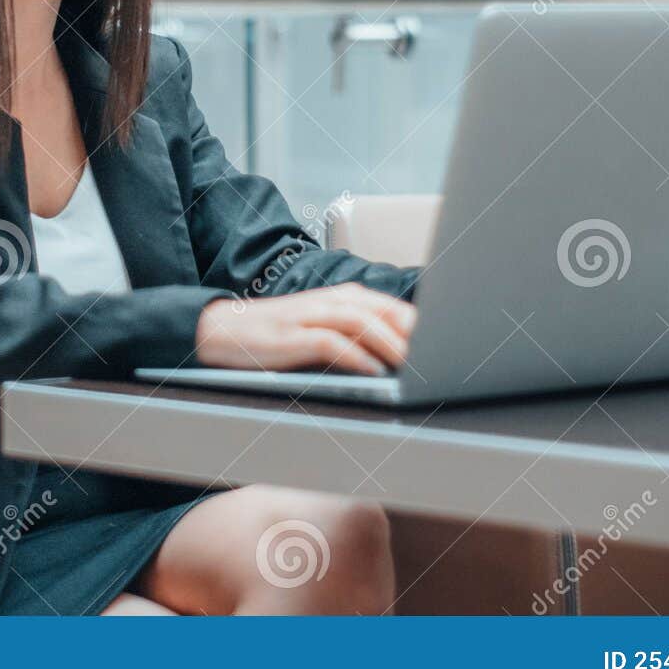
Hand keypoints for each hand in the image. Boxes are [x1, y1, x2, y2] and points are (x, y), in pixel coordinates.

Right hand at [194, 283, 416, 375]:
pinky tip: (372, 370)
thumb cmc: (279, 334)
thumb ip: (357, 334)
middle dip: (412, 333)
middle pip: (381, 310)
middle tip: (438, 356)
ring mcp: (308, 316)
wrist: (224, 330)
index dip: (419, 324)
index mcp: (342, 297)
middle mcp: (328, 301)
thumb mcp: (322, 328)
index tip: (445, 344)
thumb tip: (401, 357)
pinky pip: (329, 342)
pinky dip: (354, 356)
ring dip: (389, 343)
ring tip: (412, 364)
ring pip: (359, 322)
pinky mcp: (291, 336)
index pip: (390, 306)